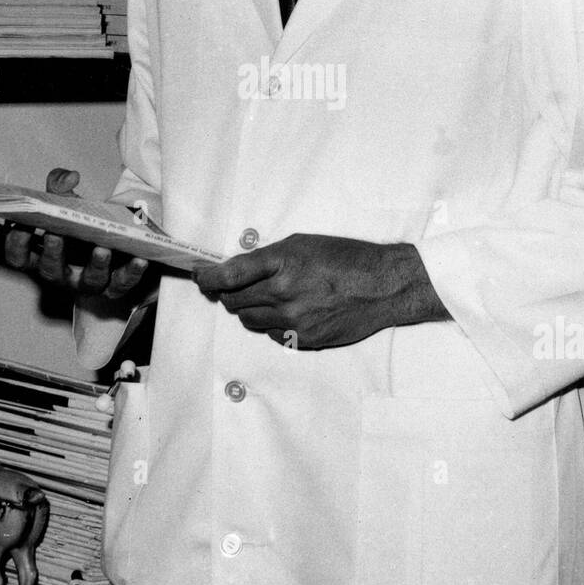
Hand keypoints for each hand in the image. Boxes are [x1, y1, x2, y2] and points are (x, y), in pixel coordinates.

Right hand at [4, 167, 148, 299]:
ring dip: (96, 265)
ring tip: (103, 248)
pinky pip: (123, 283)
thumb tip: (70, 176)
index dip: (16, 243)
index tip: (20, 224)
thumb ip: (61, 188)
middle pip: (50, 270)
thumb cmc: (83, 225)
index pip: (19, 257)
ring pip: (90, 280)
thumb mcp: (69, 205)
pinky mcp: (116, 286)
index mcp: (43, 255)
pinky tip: (139, 258)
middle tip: (55, 234)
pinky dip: (131, 271)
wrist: (114, 244)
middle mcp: (62, 274)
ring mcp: (89, 282)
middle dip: (52, 252)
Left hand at [194, 233, 449, 348]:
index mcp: (282, 263)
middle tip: (236, 287)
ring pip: (250, 321)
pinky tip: (292, 310)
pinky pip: (271, 334)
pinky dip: (272, 323)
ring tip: (271, 296)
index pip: (228, 276)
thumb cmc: (346, 258)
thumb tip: (236, 271)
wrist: (383, 285)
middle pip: (234, 302)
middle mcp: (283, 294)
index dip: (207, 279)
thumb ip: (268, 258)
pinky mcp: (303, 340)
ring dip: (251, 309)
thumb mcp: (303, 243)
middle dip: (230, 294)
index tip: (200, 278)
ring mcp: (292, 321)